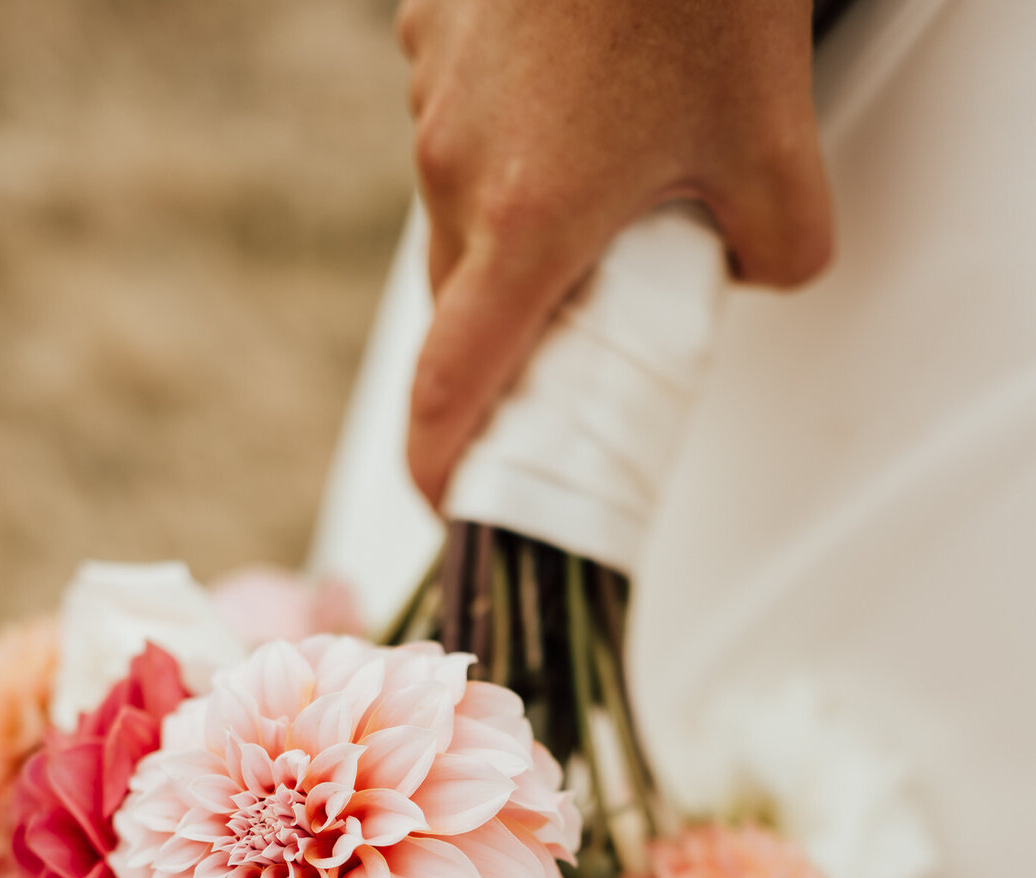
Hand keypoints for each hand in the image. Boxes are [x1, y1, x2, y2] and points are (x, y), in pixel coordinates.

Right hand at [398, 0, 831, 504]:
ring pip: (456, 212)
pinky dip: (507, 145)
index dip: (442, 464)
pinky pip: (456, 127)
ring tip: (594, 194)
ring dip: (513, 233)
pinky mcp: (428, 31)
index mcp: (528, 220)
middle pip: (457, 305)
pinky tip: (575, 101)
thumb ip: (775, 251)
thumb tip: (749, 276)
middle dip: (503, 344)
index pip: (452, 386)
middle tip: (562, 355)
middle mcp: (456, 166)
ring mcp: (430, 92)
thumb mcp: (778, 145)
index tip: (447, 503)